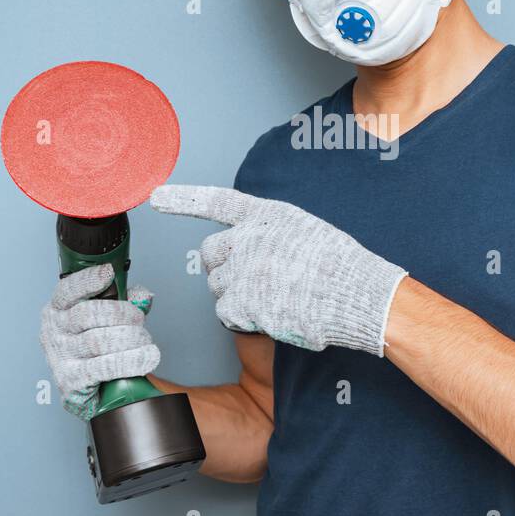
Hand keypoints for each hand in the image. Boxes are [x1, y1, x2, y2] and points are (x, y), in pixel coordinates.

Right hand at [39, 263, 158, 419]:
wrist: (90, 391)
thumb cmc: (96, 349)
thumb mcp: (107, 319)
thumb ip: (126, 301)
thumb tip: (143, 296)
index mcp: (58, 310)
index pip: (67, 290)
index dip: (88, 280)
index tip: (109, 273)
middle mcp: (53, 331)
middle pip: (88, 314)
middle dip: (122, 314)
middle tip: (139, 320)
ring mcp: (60, 357)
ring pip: (99, 341)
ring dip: (130, 339)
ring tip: (145, 342)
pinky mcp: (71, 381)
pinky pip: (103, 367)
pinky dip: (129, 362)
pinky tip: (145, 359)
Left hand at [150, 184, 406, 356]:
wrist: (358, 295)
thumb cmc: (342, 266)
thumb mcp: (306, 230)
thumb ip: (272, 233)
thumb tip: (252, 247)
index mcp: (268, 215)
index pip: (216, 202)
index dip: (184, 199)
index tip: (156, 196)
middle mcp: (250, 238)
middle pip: (210, 253)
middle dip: (223, 267)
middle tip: (252, 280)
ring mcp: (244, 270)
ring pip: (218, 286)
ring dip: (236, 295)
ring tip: (274, 297)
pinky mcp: (244, 302)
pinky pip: (225, 312)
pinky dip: (242, 318)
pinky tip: (270, 314)